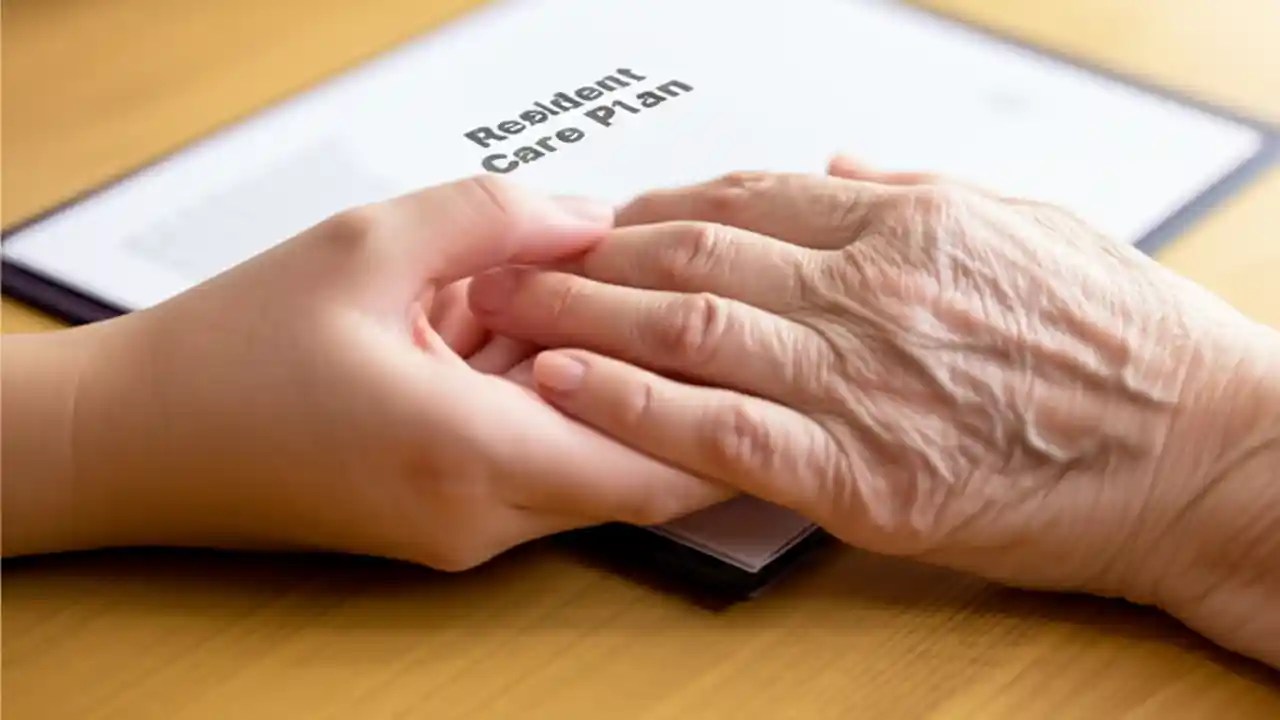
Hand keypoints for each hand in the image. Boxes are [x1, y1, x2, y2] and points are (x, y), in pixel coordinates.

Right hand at [2, 176, 727, 569]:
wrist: (140, 439)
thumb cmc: (229, 353)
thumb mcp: (369, 244)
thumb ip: (498, 218)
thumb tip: (592, 218)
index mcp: (465, 454)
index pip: (651, 465)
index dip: (722, 415)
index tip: (763, 366)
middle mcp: (477, 514)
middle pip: (635, 474)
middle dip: (671, 392)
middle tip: (695, 316)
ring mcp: (464, 531)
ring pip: (589, 470)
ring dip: (604, 391)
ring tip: (585, 305)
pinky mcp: (449, 523)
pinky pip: (538, 469)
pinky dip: (554, 406)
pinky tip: (519, 334)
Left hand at [467, 162, 1279, 661]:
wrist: (1200, 452)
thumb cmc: (1127, 344)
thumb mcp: (1028, 226)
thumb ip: (916, 189)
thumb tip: (835, 168)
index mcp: (903, 225)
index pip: (742, 199)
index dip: (656, 206)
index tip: (605, 221)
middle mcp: (866, 290)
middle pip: (689, 253)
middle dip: (590, 254)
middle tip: (520, 257)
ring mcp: (856, 381)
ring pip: (684, 330)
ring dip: (582, 318)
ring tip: (508, 312)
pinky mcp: (857, 474)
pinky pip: (717, 431)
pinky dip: (633, 408)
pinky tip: (568, 391)